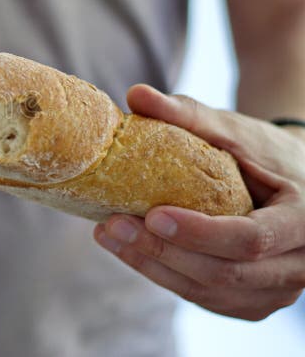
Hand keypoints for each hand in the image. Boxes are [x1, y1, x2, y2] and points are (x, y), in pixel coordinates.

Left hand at [94, 85, 304, 320]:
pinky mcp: (252, 301)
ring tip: (108, 235)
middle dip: (162, 252)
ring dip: (153, 267)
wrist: (292, 181)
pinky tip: (128, 250)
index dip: (200, 233)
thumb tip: (135, 94)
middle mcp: (298, 265)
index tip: (152, 215)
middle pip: (224, 273)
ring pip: (210, 292)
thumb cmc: (262, 151)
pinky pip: (205, 298)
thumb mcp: (232, 129)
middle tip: (111, 225)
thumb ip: (188, 115)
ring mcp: (277, 290)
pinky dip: (164, 275)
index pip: (251, 240)